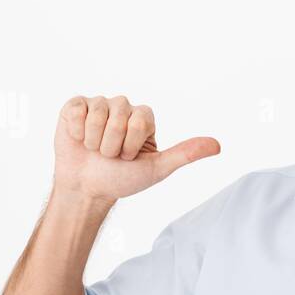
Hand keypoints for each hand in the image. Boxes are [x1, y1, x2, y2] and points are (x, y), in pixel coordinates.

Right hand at [53, 95, 219, 204]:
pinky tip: (79, 140)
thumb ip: (186, 154)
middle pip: (119, 116)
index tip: (128, 158)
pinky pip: (77, 109)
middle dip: (112, 145)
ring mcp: (99, 105)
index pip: (140, 121)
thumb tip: (218, 146)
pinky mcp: (75, 106)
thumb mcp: (157, 169)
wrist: (87, 189)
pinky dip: (76, 131)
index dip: (131, 144)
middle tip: (110, 155)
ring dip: (93, 141)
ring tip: (94, 150)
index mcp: (144, 118)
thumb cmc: (122, 179)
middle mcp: (123, 107)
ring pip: (98, 113)